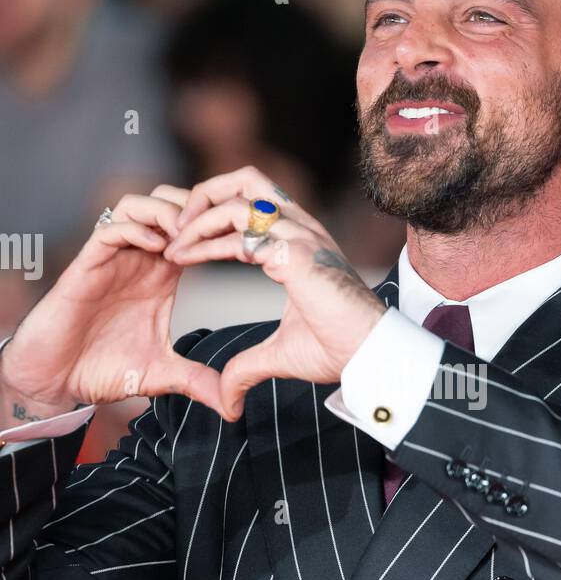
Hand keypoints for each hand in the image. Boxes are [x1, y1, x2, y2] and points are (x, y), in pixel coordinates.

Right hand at [0, 187, 222, 419]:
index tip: (242, 245)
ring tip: (186, 236)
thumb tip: (232, 405)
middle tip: (216, 231)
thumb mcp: (160, 374)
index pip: (193, 230)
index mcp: (161, 277)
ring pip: (139, 205)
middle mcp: (138, 260)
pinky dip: (137, 229)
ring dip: (166, 212)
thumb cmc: (101, 370)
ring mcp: (112, 260)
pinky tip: (158, 248)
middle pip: (169, 203)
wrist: (56, 381)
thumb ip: (196, 381)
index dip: (217, 228)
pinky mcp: (87, 265)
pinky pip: (111, 229)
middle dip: (196, 208)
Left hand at [165, 166, 386, 419]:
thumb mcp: (281, 355)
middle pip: (244, 180)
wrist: (371, 354)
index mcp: (300, 243)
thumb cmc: (340, 349)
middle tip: (175, 229)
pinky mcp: (296, 251)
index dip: (212, 220)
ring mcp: (300, 235)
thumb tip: (227, 398)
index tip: (182, 248)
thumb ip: (248, 366)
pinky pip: (238, 232)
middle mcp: (300, 229)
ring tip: (172, 243)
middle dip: (203, 197)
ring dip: (196, 217)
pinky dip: (203, 240)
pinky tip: (181, 256)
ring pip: (236, 198)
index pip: (250, 206)